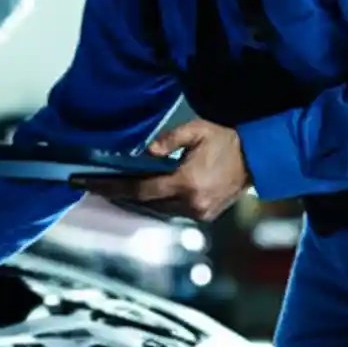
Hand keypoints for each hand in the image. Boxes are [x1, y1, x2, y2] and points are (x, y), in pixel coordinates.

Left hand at [81, 119, 252, 221]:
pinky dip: (157, 203)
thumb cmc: (227, 140)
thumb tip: (145, 153)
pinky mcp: (205, 215)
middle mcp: (191, 203)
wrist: (259, 157)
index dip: (111, 187)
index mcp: (186, 183)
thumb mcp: (195, 130)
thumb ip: (168, 140)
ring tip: (115, 189)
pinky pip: (172, 212)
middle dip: (120, 194)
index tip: (88, 184)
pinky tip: (144, 194)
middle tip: (95, 185)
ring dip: (138, 200)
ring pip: (158, 210)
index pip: (138, 189)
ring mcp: (199, 213)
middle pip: (145, 203)